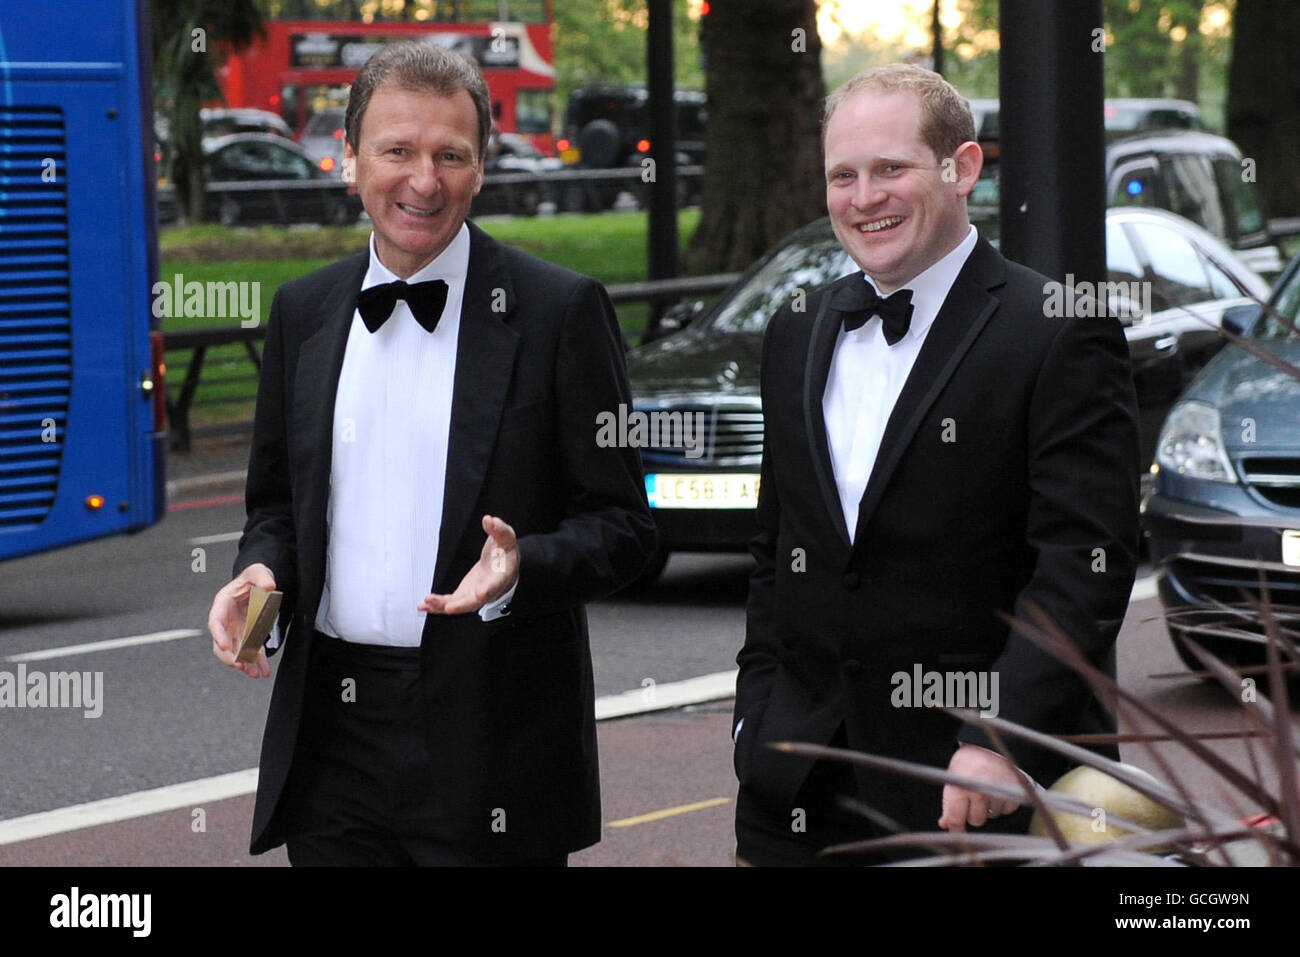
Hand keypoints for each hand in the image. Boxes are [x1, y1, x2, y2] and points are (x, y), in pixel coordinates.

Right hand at [208, 563, 275, 678]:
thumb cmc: (254, 576)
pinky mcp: (248, 635)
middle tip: (239, 665)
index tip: (225, 646)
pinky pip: (250, 651)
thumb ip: (262, 576)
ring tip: (254, 674)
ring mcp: (236, 629)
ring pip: (236, 651)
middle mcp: (227, 619)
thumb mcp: (258, 571)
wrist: (259, 582)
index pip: (216, 622)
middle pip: (221, 642)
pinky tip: (263, 671)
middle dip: (229, 656)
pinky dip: (256, 661)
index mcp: (223, 603)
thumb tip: (269, 586)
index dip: (219, 635)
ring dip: (244, 663)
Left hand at [419, 515, 518, 615]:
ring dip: (442, 606)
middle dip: (460, 605)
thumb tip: (489, 520)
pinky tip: (423, 605)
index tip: (481, 593)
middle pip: (474, 602)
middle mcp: (487, 590)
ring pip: (459, 605)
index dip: (488, 589)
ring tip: (427, 603)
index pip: (495, 584)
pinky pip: (450, 603)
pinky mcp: (463, 595)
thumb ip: (499, 529)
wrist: (503, 565)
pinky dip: (437, 606)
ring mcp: (473, 595)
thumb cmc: (505, 553)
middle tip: (448, 607)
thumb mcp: (506, 537)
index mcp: (501, 576)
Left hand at [938, 744, 1024, 830]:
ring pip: (993, 816)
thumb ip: (949, 806)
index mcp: (960, 789)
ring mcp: (997, 790)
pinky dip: (1003, 803)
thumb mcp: (952, 781)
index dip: (956, 828)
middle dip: (974, 813)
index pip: (957, 820)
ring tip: (986, 790)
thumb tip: (945, 825)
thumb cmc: (966, 764)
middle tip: (973, 798)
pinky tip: (998, 790)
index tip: (958, 828)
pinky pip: (1008, 809)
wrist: (985, 744)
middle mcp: (979, 791)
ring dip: (989, 807)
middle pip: (976, 821)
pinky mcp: (1013, 789)